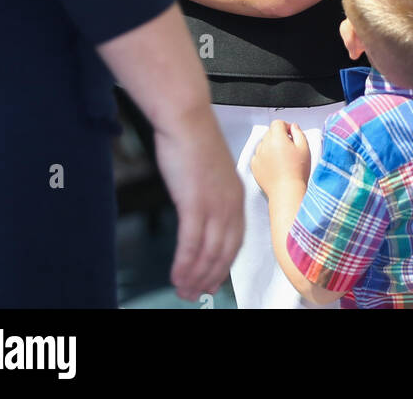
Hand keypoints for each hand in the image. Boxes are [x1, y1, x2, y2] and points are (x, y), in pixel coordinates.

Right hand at [153, 105, 244, 301]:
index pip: (235, 240)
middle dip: (209, 278)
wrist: (187, 118)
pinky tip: (176, 275)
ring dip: (194, 276)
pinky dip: (184, 263)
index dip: (224, 264)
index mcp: (236, 195)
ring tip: (182, 290)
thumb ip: (211, 192)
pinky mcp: (195, 203)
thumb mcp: (210, 171)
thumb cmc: (193, 139)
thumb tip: (200, 210)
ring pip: (208, 253)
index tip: (214, 280)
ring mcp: (214, 204)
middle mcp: (230, 203)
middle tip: (195, 294)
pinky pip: (191, 243)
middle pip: (224, 252)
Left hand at [251, 120, 311, 197]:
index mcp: (276, 138)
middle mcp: (265, 145)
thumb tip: (293, 127)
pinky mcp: (254, 167)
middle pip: (270, 133)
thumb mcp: (304, 148)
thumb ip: (298, 133)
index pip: (277, 123)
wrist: (287, 192)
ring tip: (282, 159)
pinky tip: (274, 166)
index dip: (286, 127)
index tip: (291, 135)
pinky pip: (258, 156)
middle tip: (289, 148)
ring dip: (271, 147)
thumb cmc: (297, 172)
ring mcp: (258, 156)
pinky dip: (265, 158)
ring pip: (264, 144)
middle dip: (279, 137)